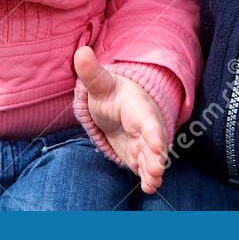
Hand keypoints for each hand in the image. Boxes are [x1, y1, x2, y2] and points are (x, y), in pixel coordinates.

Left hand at [73, 46, 168, 192]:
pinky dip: (148, 176)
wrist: (117, 104)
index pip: (148, 120)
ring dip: (154, 169)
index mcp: (138, 107)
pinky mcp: (139, 154)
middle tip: (156, 170)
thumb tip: (81, 52)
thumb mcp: (100, 83)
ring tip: (152, 184)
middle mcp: (146, 125)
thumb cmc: (110, 92)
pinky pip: (146, 165)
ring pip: (152, 156)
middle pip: (155, 141)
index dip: (154, 132)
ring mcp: (144, 141)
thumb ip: (91, 72)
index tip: (157, 145)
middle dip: (157, 156)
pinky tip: (149, 187)